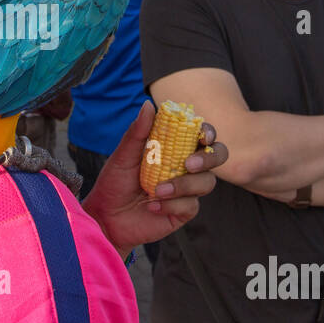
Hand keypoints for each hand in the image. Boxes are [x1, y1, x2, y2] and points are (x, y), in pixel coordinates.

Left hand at [81, 101, 226, 258]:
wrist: (106, 217)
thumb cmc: (114, 182)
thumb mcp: (123, 156)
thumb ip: (138, 132)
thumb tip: (149, 105)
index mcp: (174, 147)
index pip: (200, 134)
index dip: (207, 132)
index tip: (201, 135)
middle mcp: (186, 166)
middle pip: (217, 156)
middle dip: (209, 157)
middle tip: (189, 163)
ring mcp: (188, 189)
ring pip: (206, 182)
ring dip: (184, 185)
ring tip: (156, 191)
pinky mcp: (184, 211)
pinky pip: (191, 205)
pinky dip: (171, 205)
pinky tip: (152, 206)